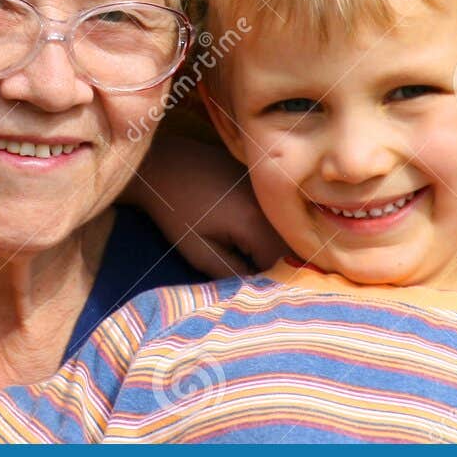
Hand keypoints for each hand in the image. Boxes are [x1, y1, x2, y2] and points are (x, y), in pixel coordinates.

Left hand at [127, 131, 286, 277]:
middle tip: (259, 278)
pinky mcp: (264, 183)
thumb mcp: (198, 251)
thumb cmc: (175, 211)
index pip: (286, 263)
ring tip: (254, 259)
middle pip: (293, 246)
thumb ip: (232, 273)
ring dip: (280, 249)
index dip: (277, 283)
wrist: (163, 164)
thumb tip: (262, 291)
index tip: (262, 292)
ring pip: (289, 230)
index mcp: (254, 222)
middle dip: (283, 267)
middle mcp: (270, 204)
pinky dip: (274, 231)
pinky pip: (279, 214)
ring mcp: (270, 191)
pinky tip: (253, 238)